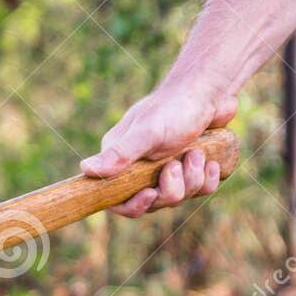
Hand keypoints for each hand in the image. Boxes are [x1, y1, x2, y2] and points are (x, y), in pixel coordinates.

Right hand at [80, 80, 238, 217]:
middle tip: (177, 164)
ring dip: (192, 178)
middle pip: (153, 202)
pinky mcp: (191, 169)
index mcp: (121, 159)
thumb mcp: (146, 132)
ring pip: (178, 197)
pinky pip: (200, 191)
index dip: (134, 205)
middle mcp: (141, 167)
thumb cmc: (175, 107)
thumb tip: (86, 170)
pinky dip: (208, 178)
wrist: (210, 91)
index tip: (150, 194)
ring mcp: (167, 170)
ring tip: (197, 153)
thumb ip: (119, 154)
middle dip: (171, 188)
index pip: (117, 199)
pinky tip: (210, 160)